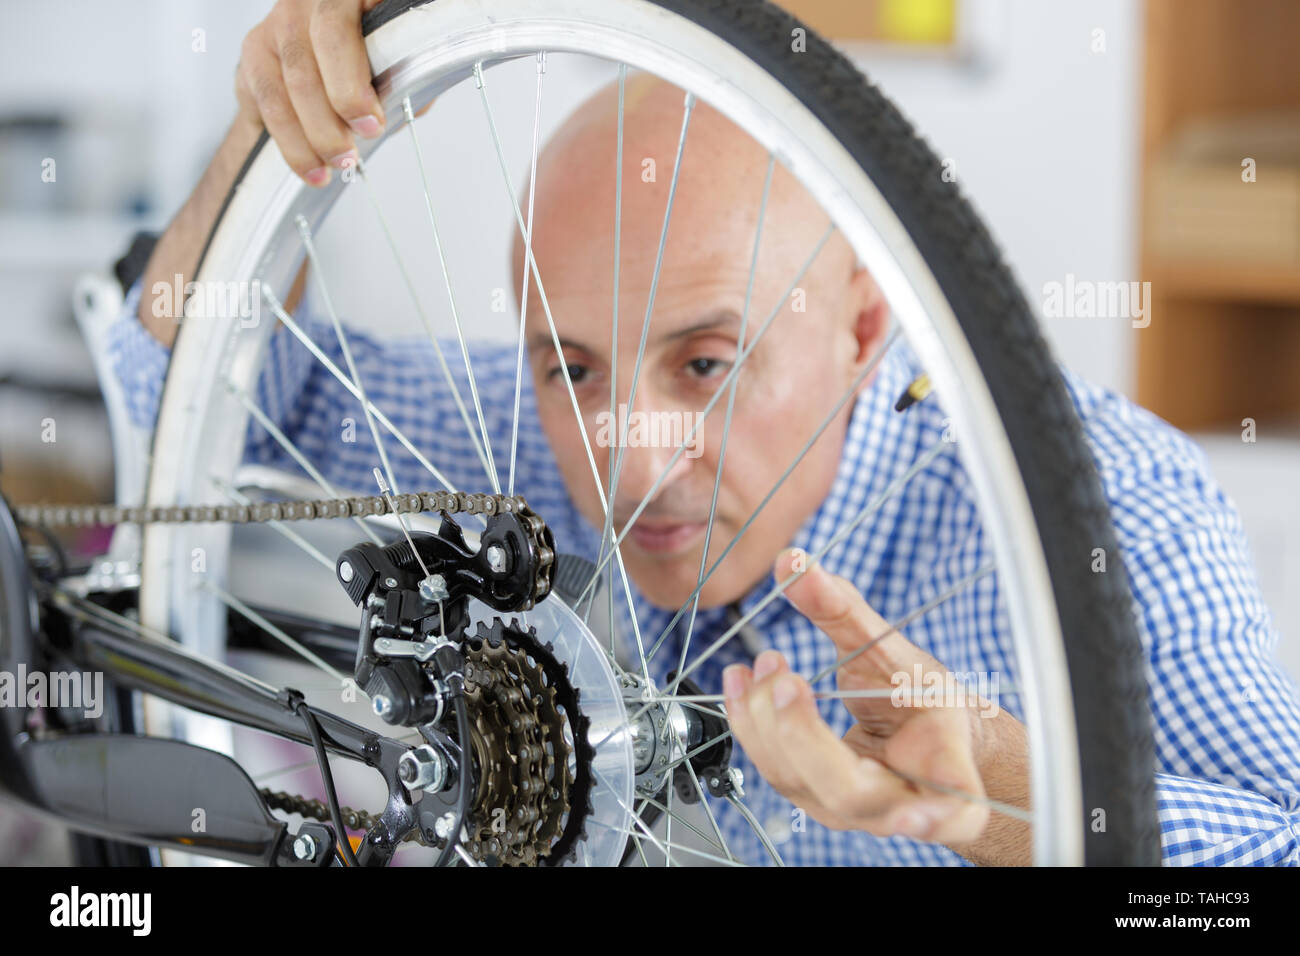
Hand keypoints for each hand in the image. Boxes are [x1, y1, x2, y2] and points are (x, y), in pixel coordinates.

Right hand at [235, 0, 387, 185]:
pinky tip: (312, 167)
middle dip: (336, 114)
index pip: (343, 26)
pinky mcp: (255, 51)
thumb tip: (406, 109)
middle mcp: (310, 0)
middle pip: (316, 54)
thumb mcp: (398, 59)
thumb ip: (404, 75)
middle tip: (352, 154)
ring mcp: (279, 22)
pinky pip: (269, 101)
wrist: (325, 61)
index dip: (354, 82)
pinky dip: (292, 143)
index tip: (372, 123)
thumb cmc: (371, 57)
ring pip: (290, 82)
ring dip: (314, 135)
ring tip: (338, 165)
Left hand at [723, 548, 999, 848]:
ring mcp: (850, 811)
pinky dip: (751, 724)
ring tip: (762, 664)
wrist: (918, 735)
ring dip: (766, 720)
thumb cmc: (924, 702)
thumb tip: (792, 561)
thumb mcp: (898, 651)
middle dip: (804, 735)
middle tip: (784, 679)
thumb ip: (846, 612)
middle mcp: (895, 805)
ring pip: (799, 783)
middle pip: (848, 792)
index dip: (934, 818)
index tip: (913, 815)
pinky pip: (776, 770)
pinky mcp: (813, 798)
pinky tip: (739, 683)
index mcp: (945, 773)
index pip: (950, 810)